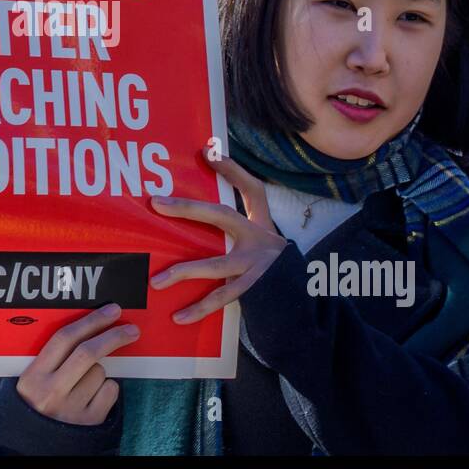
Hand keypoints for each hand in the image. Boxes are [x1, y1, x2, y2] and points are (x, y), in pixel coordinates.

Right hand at [16, 303, 136, 424]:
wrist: (38, 442)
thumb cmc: (41, 401)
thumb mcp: (35, 379)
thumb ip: (54, 356)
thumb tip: (92, 326)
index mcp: (33, 376)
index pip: (64, 338)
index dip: (91, 320)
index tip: (111, 310)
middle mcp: (51, 392)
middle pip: (88, 352)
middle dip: (113, 336)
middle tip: (131, 329)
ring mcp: (71, 409)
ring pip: (100, 372)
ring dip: (100, 372)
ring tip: (83, 385)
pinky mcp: (89, 422)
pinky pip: (110, 390)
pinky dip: (107, 389)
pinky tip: (93, 398)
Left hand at [149, 148, 287, 323]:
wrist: (311, 305)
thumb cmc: (277, 275)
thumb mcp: (266, 248)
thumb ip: (241, 237)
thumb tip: (201, 225)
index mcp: (263, 227)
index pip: (252, 189)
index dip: (233, 169)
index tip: (209, 151)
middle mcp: (262, 241)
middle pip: (222, 215)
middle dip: (188, 208)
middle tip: (157, 203)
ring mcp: (260, 265)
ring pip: (216, 265)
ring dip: (184, 272)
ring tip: (157, 281)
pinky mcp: (256, 290)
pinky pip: (223, 298)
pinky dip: (200, 309)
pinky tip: (178, 316)